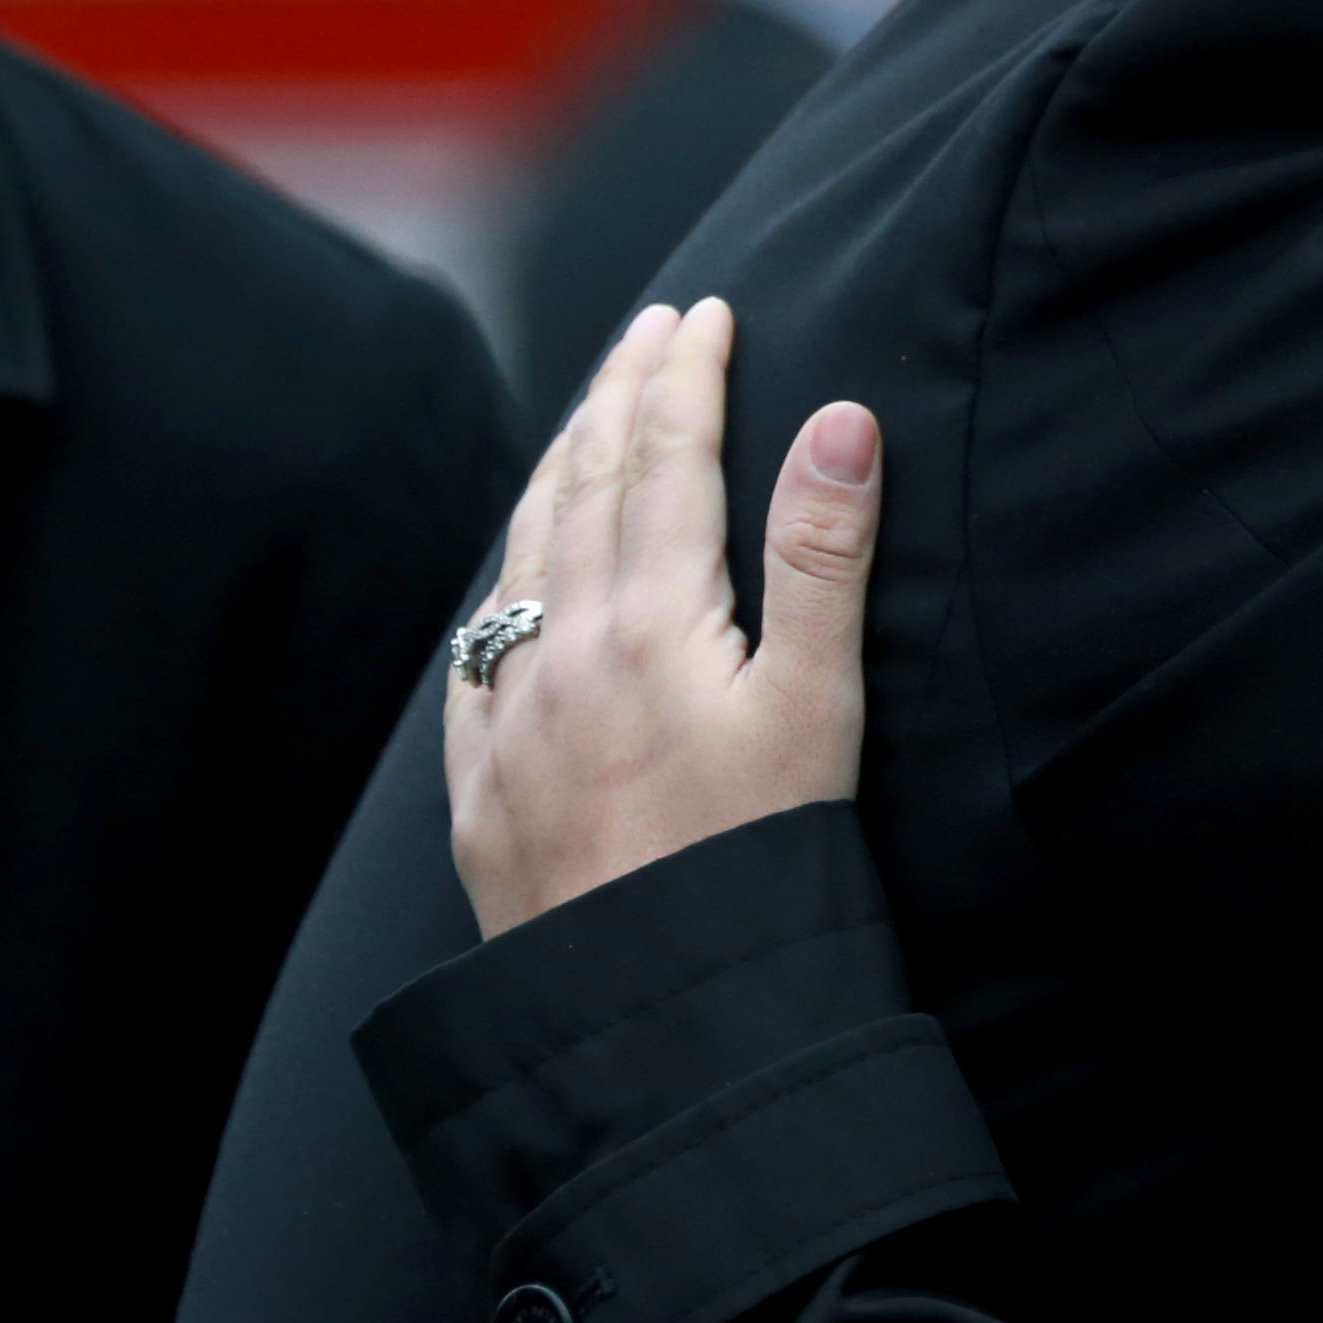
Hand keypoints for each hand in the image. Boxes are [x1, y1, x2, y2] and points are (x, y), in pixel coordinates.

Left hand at [446, 298, 886, 938]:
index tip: (708, 313)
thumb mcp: (820, 705)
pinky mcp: (482, 778)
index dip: (686, 374)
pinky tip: (520, 571)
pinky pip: (481, 643)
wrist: (649, 1010)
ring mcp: (511, 712)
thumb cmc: (758, 861)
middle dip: (620, 390)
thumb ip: (824, 556)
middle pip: (587, 482)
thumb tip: (841, 419)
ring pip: (524, 551)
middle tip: (651, 325)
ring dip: (558, 464)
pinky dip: (508, 572)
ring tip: (590, 411)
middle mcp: (565, 648)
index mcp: (652, 619)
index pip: (665, 457)